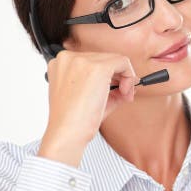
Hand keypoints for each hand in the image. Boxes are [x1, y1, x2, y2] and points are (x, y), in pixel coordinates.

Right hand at [38, 50, 139, 166]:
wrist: (67, 132)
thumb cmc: (74, 120)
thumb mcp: (91, 98)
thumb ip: (110, 88)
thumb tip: (129, 84)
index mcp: (61, 64)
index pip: (93, 61)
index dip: (109, 75)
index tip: (117, 88)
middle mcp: (68, 58)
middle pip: (106, 58)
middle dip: (120, 77)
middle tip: (125, 95)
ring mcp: (81, 61)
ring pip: (116, 59)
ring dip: (126, 78)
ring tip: (124, 96)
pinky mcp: (97, 68)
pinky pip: (123, 62)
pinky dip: (130, 76)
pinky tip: (125, 92)